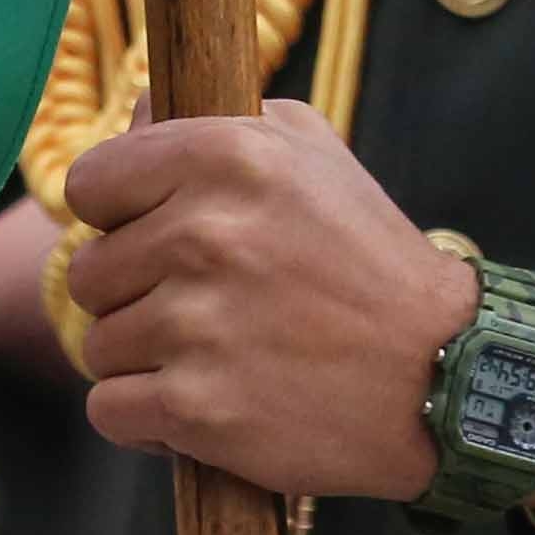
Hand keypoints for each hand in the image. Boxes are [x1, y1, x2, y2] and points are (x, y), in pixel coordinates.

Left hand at [60, 100, 534, 512]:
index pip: (89, 185)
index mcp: (225, 155)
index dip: (118, 216)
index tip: (156, 237)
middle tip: (205, 308)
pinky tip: (205, 407)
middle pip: (89, 272)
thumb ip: (215, 120)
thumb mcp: (312, 152)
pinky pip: (110, 411)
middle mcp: (206, 233)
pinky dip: (148, 420)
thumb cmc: (370, 259)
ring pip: (98, 345)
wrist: (445, 377)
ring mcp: (198, 324)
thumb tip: (133, 114)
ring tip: (217, 357)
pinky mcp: (199, 407)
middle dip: (135, 294)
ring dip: (146, 360)